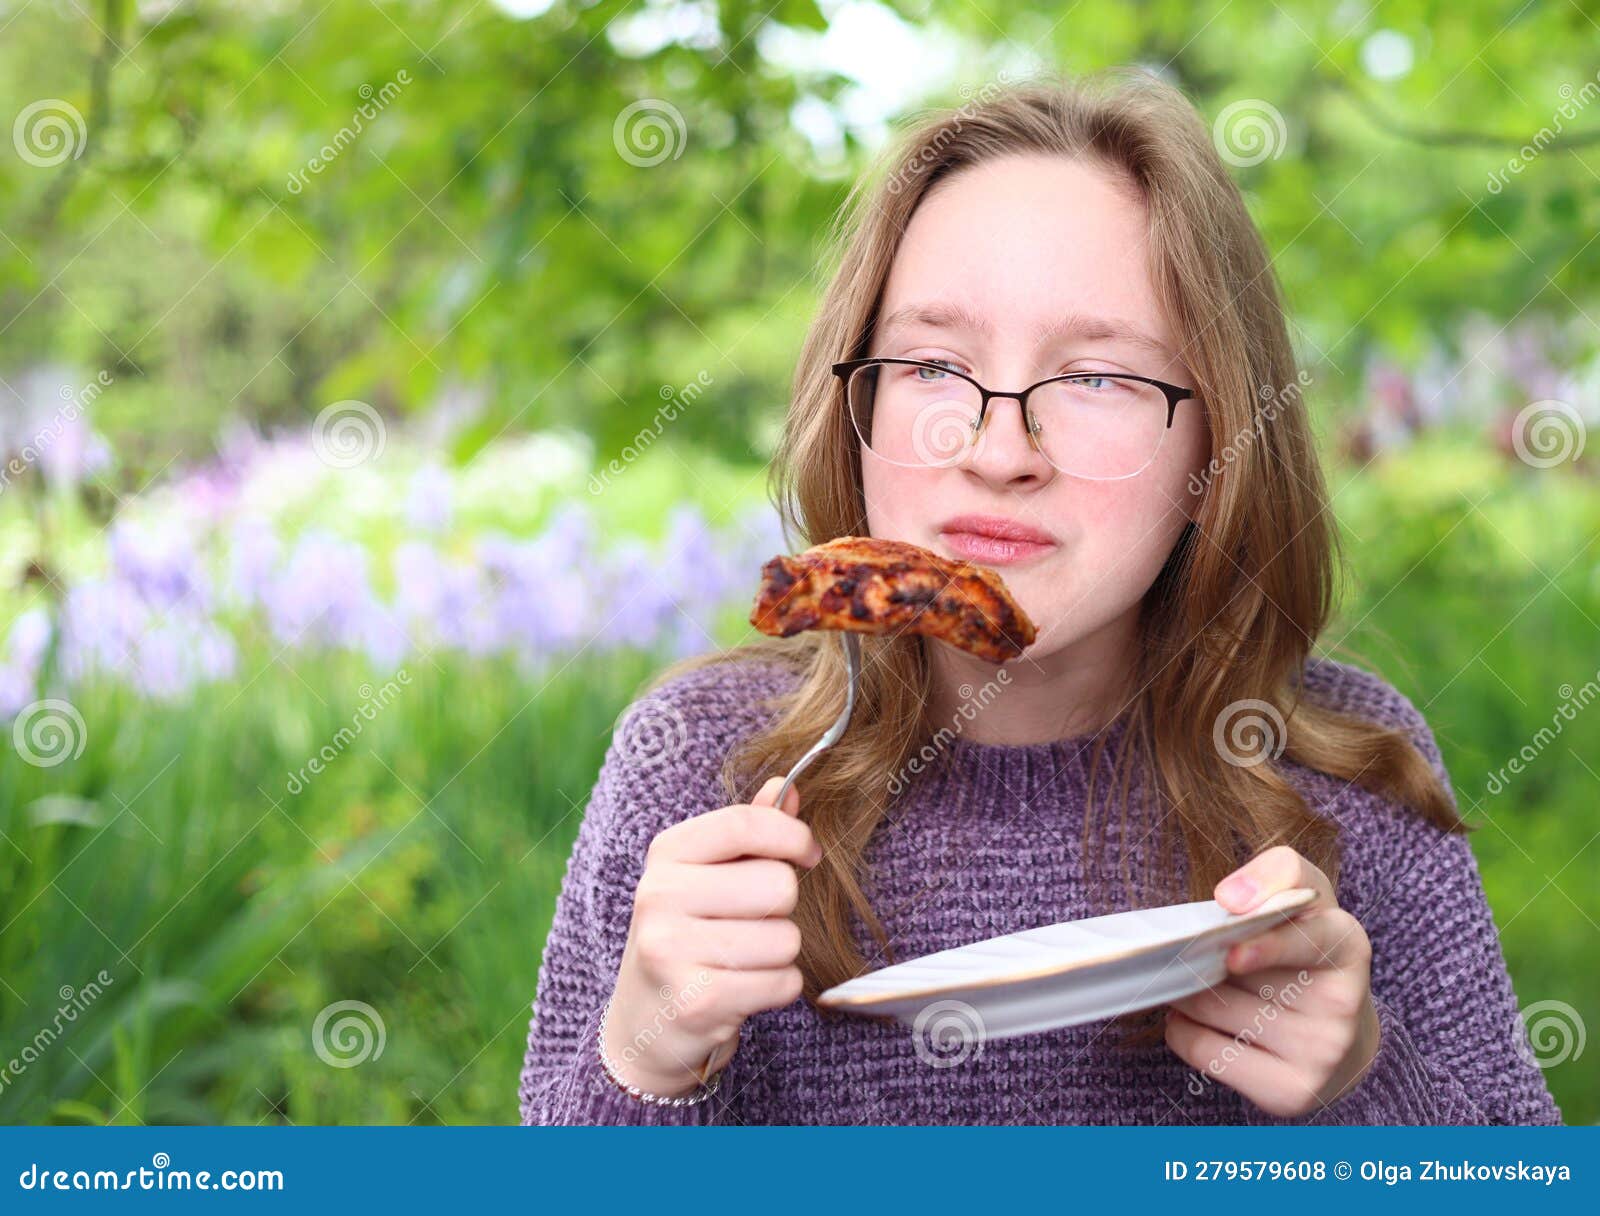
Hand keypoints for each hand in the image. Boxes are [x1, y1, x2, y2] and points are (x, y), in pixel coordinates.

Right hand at [604, 776, 818, 1096]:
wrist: (644, 1024)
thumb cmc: (687, 936)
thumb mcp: (705, 876)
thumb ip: (747, 832)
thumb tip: (789, 786)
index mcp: (666, 855)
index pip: (745, 823)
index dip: (792, 836)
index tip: (808, 854)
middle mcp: (659, 897)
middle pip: (778, 885)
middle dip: (782, 909)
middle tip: (752, 923)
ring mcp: (671, 951)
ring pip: (785, 938)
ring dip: (779, 954)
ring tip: (742, 961)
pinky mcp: (695, 1002)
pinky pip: (781, 982)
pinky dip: (777, 988)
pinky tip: (744, 990)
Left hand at [1163, 845, 1381, 1117]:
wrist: (1341, 1040)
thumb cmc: (1304, 952)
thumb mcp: (1305, 899)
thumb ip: (1277, 874)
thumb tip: (1230, 898)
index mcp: (1347, 944)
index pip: (1311, 939)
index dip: (1270, 945)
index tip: (1233, 953)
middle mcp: (1340, 1003)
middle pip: (1235, 970)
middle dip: (1202, 955)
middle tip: (1198, 952)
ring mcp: (1319, 1052)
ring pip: (1210, 1007)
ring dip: (1188, 990)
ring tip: (1206, 984)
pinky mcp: (1290, 1091)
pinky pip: (1201, 1048)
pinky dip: (1183, 1029)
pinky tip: (1205, 1022)